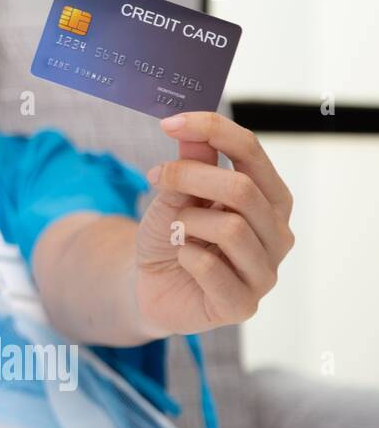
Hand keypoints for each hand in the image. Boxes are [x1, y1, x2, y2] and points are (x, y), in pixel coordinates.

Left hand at [134, 111, 294, 336]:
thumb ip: (189, 163)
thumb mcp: (174, 193)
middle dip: (190, 178)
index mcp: (269, 198)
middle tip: (157, 178)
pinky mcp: (242, 304)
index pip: (251, 151)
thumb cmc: (171, 236)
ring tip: (176, 231)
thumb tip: (190, 129)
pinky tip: (182, 259)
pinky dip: (184, 255)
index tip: (170, 123)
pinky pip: (210, 267)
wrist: (150, 284)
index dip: (213, 130)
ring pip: (230, 228)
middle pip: (242, 189)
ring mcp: (265, 272)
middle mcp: (277, 233)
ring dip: (187, 222)